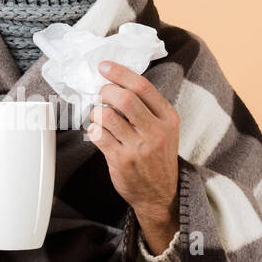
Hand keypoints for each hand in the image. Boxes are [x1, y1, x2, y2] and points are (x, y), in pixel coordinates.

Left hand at [86, 61, 179, 249]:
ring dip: (96, 111)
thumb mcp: (165, 129)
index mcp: (168, 118)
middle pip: (123, 98)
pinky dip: (93, 129)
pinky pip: (97, 135)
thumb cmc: (158, 157)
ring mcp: (138, 147)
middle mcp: (155, 132)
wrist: (161, 194)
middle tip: (102, 94)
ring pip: (106, 115)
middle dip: (106, 91)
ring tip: (99, 116)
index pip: (143, 87)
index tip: (104, 67)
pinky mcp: (121, 161)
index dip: (120, 73)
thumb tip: (118, 82)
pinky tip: (98, 133)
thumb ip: (148, 108)